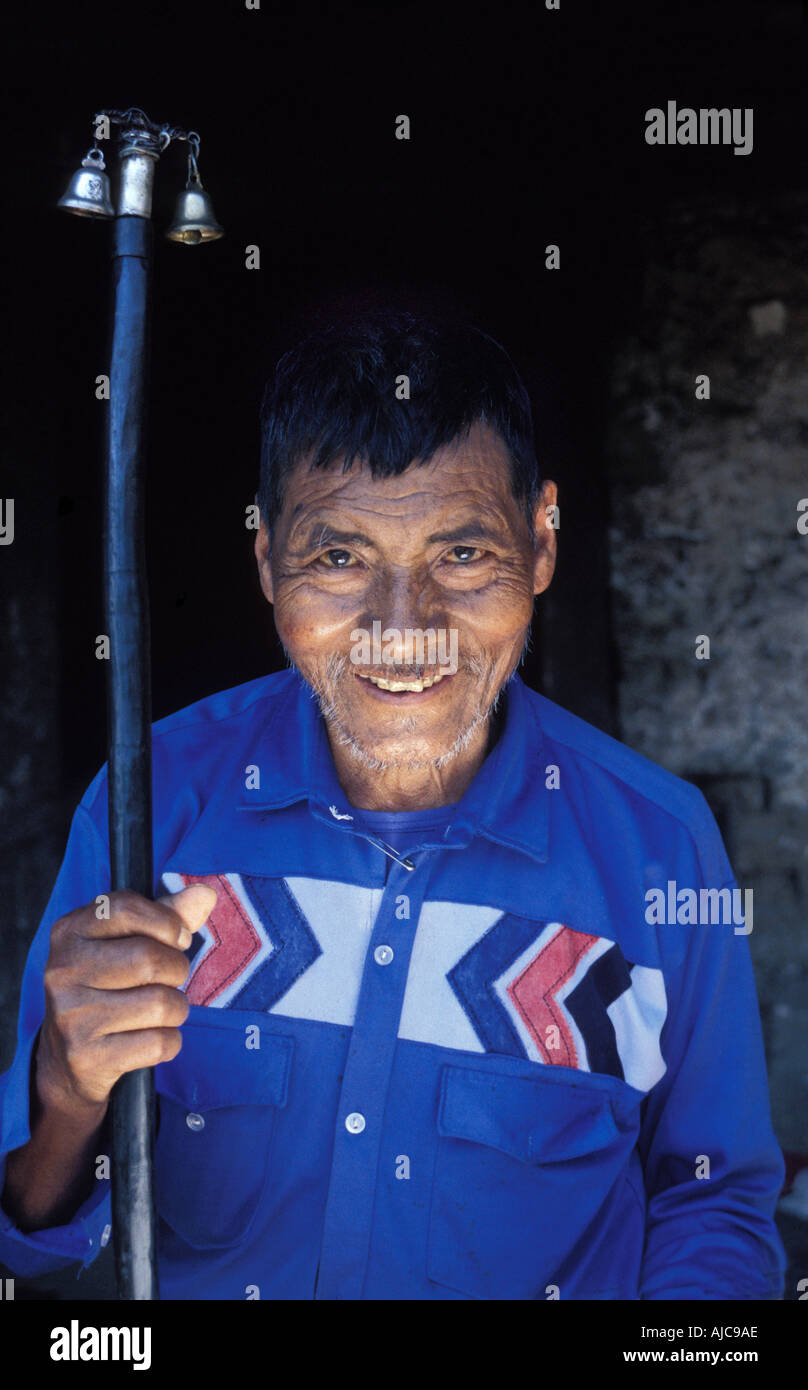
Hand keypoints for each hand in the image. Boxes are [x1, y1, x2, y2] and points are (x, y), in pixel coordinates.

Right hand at [36, 885, 215, 1112]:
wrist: (66, 1061)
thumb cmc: (108, 989)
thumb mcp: (128, 943)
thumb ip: (168, 916)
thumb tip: (206, 893)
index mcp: (70, 932)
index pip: (126, 907)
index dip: (167, 922)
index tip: (177, 939)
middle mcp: (63, 970)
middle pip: (149, 959)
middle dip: (177, 971)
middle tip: (168, 981)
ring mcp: (71, 1015)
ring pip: (161, 1003)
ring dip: (175, 1009)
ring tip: (157, 1012)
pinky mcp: (87, 1056)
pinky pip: (160, 1043)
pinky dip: (168, 1042)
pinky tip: (146, 1039)